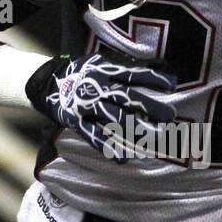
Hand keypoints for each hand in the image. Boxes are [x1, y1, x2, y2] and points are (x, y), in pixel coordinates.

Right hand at [25, 50, 176, 159]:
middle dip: (150, 106)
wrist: (48, 82)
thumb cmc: (83, 72)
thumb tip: (156, 68)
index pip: (133, 74)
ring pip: (114, 119)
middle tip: (170, 115)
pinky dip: (108, 148)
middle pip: (127, 97)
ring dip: (135, 129)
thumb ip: (124, 68)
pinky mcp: (77, 122)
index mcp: (105, 71)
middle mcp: (98, 87)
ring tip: (155, 138)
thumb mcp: (102, 62)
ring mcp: (87, 106)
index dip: (153, 78)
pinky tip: (125, 159)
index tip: (173, 85)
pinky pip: (94, 136)